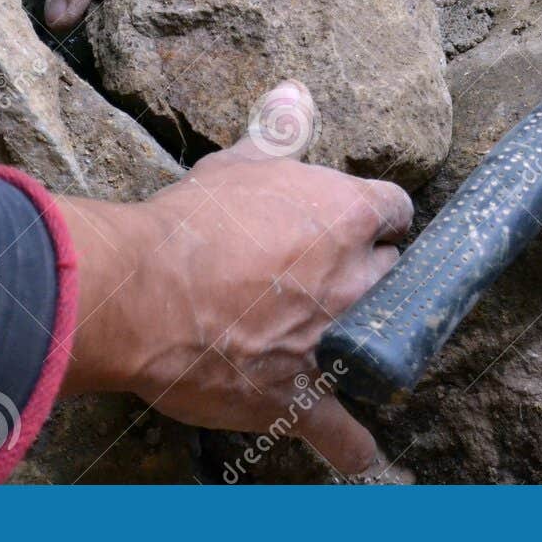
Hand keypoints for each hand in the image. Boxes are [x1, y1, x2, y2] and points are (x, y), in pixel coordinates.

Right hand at [55, 80, 410, 472]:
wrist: (145, 292)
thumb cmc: (190, 223)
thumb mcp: (239, 165)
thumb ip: (278, 132)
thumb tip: (296, 92)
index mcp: (348, 214)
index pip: (395, 209)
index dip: (379, 215)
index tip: (367, 222)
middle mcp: (356, 277)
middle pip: (395, 273)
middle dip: (374, 273)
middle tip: (341, 276)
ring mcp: (336, 340)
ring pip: (380, 341)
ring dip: (367, 339)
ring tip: (351, 339)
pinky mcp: (303, 395)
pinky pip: (342, 429)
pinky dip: (351, 443)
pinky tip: (360, 450)